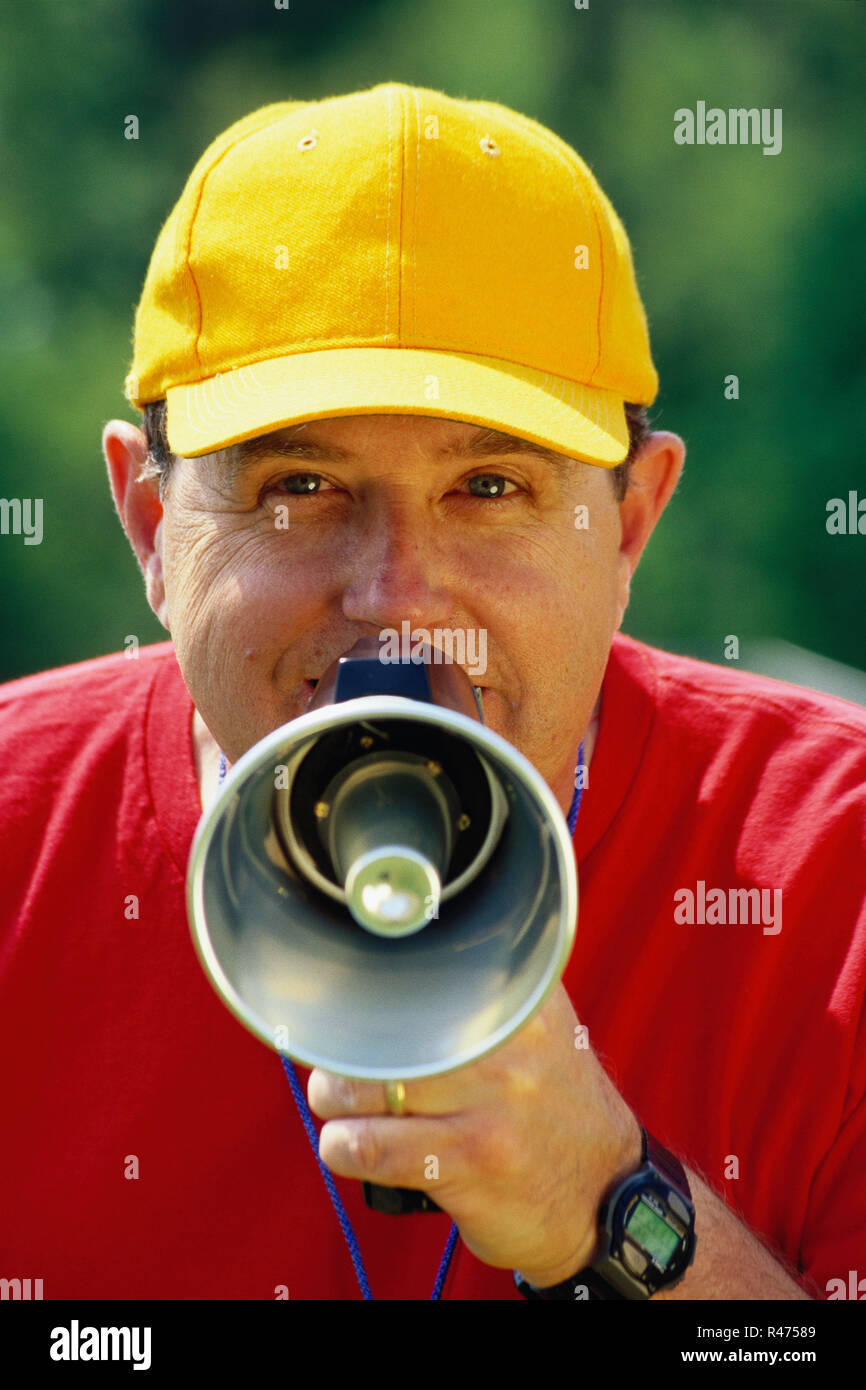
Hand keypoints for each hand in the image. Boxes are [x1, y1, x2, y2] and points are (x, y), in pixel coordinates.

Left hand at [308, 983, 642, 1286]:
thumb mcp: (538, 1028)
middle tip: (340, 1071)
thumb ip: (483, 988)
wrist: (607, 1194)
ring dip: (335, 1103)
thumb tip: (394, 960)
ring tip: (344, 1110)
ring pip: (362, 1087)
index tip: (346, 1011)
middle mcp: (508, 1043)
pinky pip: (371, 1147)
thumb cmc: (554, 1105)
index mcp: (517, 999)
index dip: (364, 994)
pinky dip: (343, 1147)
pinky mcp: (472, 1162)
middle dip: (340, 1057)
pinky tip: (350, 1147)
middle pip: (375, 1031)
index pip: (412, 972)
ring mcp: (492, 1103)